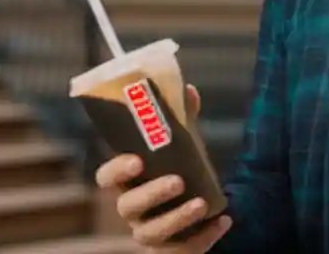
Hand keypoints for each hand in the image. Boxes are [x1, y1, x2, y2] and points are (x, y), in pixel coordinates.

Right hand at [93, 84, 232, 251]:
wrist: (196, 210)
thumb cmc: (180, 172)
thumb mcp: (182, 148)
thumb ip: (183, 121)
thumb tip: (189, 90)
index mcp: (128, 181)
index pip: (106, 177)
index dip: (116, 169)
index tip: (137, 159)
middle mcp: (132, 209)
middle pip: (127, 206)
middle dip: (151, 194)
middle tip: (178, 181)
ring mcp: (148, 232)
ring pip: (150, 233)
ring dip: (176, 219)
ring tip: (201, 204)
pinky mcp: (169, 250)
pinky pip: (180, 251)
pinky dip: (202, 239)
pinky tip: (223, 221)